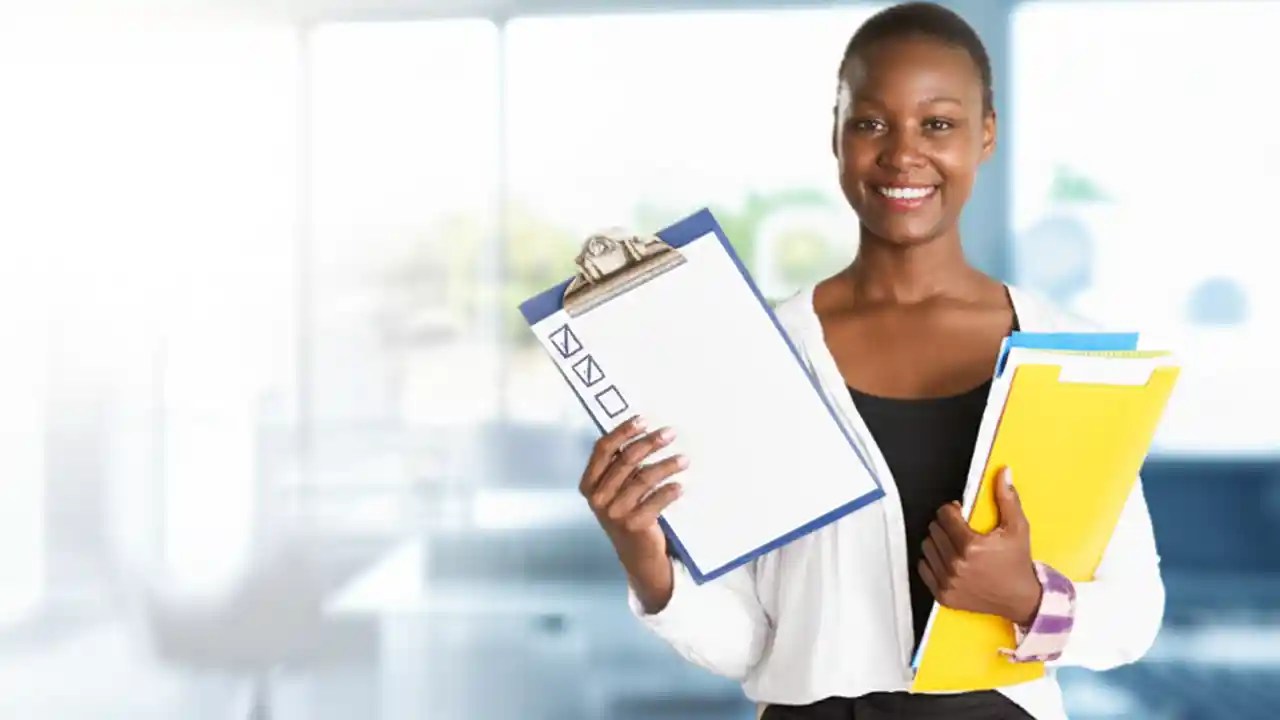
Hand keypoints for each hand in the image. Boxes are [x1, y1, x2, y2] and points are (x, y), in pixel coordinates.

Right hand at [579, 415, 687, 612]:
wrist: (636, 553)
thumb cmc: (627, 511)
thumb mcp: (615, 489)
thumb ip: (620, 466)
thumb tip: (646, 432)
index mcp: (589, 484)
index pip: (603, 449)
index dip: (623, 432)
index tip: (643, 420)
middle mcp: (598, 497)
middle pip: (626, 459)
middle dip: (650, 443)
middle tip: (670, 433)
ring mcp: (615, 512)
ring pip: (644, 478)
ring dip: (667, 465)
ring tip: (684, 460)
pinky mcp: (634, 525)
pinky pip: (655, 500)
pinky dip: (670, 492)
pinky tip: (680, 486)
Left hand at [919, 467, 1041, 625]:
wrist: (1021, 599)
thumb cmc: (1018, 564)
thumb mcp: (1017, 528)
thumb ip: (1007, 498)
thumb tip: (1003, 473)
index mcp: (971, 546)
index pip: (944, 515)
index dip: (951, 510)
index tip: (959, 514)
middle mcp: (956, 564)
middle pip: (934, 529)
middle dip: (945, 525)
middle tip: (959, 529)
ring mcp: (948, 581)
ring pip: (927, 547)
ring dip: (938, 542)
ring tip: (954, 544)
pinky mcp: (943, 595)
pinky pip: (924, 568)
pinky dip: (932, 561)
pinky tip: (947, 559)